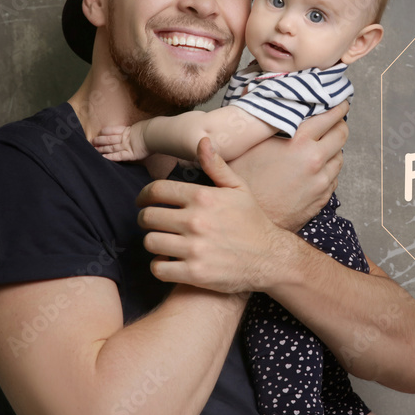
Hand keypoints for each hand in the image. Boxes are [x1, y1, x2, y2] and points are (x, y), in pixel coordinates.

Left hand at [93, 123, 149, 160]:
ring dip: (102, 149)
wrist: (155, 134)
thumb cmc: (153, 129)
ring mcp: (127, 146)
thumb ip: (143, 126)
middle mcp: (126, 138)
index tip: (100, 132)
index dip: (106, 131)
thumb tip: (147, 124)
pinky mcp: (130, 154)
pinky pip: (118, 156)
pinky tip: (103, 158)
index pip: (114, 130)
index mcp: (129, 130)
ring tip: (94, 150)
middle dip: (100, 140)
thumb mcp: (146, 125)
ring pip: (111, 147)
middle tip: (92, 141)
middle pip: (110, 139)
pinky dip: (111, 157)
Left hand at [136, 138, 284, 293]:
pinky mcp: (194, 273)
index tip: (143, 201)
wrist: (271, 258)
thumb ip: (216, 166)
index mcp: (203, 197)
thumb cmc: (252, 222)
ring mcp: (194, 248)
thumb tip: (202, 141)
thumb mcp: (239, 189)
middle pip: (148, 217)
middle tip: (151, 222)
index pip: (156, 190)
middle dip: (145, 218)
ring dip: (153, 242)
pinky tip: (168, 261)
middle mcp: (196, 221)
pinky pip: (158, 268)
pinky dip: (159, 265)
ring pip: (150, 242)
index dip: (144, 195)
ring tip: (161, 241)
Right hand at [230, 101, 348, 230]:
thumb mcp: (252, 145)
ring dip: (333, 149)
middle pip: (341, 133)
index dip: (337, 106)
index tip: (340, 102)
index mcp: (298, 141)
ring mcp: (321, 180)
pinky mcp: (322, 197)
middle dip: (339, 125)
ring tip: (321, 147)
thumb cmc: (244, 182)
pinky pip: (334, 177)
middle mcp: (315, 159)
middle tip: (334, 121)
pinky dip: (328, 170)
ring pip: (340, 156)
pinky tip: (315, 169)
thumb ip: (269, 125)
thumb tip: (277, 106)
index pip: (330, 115)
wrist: (248, 221)